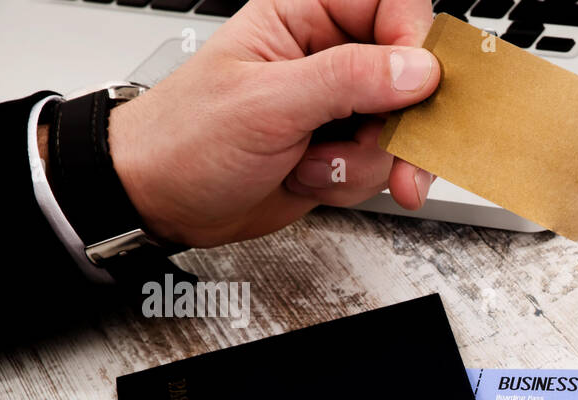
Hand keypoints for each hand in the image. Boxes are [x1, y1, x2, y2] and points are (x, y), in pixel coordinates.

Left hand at [106, 0, 440, 247]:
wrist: (160, 202)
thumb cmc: (184, 139)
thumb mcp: (267, 104)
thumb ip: (346, 80)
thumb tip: (416, 69)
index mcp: (301, 14)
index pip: (389, 7)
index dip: (413, 44)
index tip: (418, 87)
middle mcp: (325, 56)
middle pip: (409, 75)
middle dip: (402, 123)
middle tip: (397, 154)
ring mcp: (336, 107)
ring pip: (399, 129)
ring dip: (367, 161)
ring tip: (314, 167)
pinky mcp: (340, 150)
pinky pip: (380, 164)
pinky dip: (354, 183)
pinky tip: (309, 179)